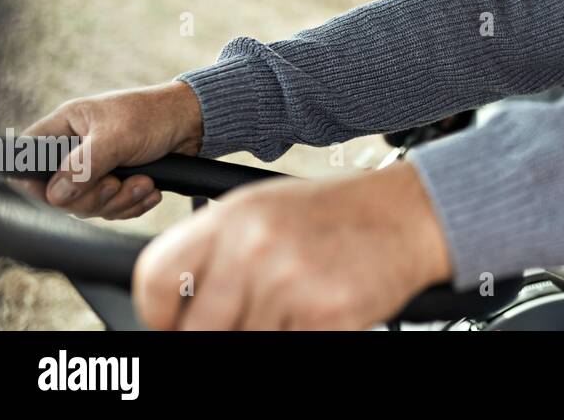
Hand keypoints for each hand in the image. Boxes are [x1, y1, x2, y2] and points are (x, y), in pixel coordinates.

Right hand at [15, 80, 203, 218]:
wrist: (195, 122)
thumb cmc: (155, 115)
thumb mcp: (117, 137)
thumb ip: (84, 165)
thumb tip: (57, 194)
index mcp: (66, 126)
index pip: (30, 159)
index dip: (38, 182)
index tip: (61, 192)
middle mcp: (77, 149)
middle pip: (60, 193)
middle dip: (92, 196)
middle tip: (115, 184)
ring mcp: (97, 167)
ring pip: (89, 205)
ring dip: (118, 201)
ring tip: (143, 185)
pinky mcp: (119, 182)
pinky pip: (112, 208)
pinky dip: (132, 205)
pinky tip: (151, 191)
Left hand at [131, 161, 453, 329]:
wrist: (408, 214)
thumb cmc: (337, 216)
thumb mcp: (266, 214)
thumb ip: (218, 253)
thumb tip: (178, 309)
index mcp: (231, 216)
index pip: (155, 278)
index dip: (161, 314)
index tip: (178, 324)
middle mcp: (253, 246)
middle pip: (196, 329)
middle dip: (218, 334)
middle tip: (249, 321)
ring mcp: (287, 282)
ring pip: (243, 343)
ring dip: (268, 333)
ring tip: (295, 303)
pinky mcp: (322, 315)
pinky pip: (284, 349)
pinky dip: (300, 335)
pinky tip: (318, 309)